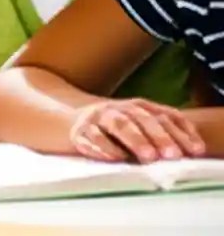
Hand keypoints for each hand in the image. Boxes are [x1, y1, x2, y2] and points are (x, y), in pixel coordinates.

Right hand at [69, 99, 205, 163]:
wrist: (68, 120)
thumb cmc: (114, 129)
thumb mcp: (138, 123)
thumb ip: (164, 131)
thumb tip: (192, 148)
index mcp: (136, 106)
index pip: (162, 116)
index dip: (180, 132)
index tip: (194, 150)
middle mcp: (116, 108)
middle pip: (140, 118)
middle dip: (158, 136)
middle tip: (172, 154)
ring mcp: (96, 118)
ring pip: (117, 124)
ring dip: (134, 139)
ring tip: (148, 156)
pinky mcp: (79, 133)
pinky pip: (92, 138)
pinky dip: (104, 148)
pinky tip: (116, 158)